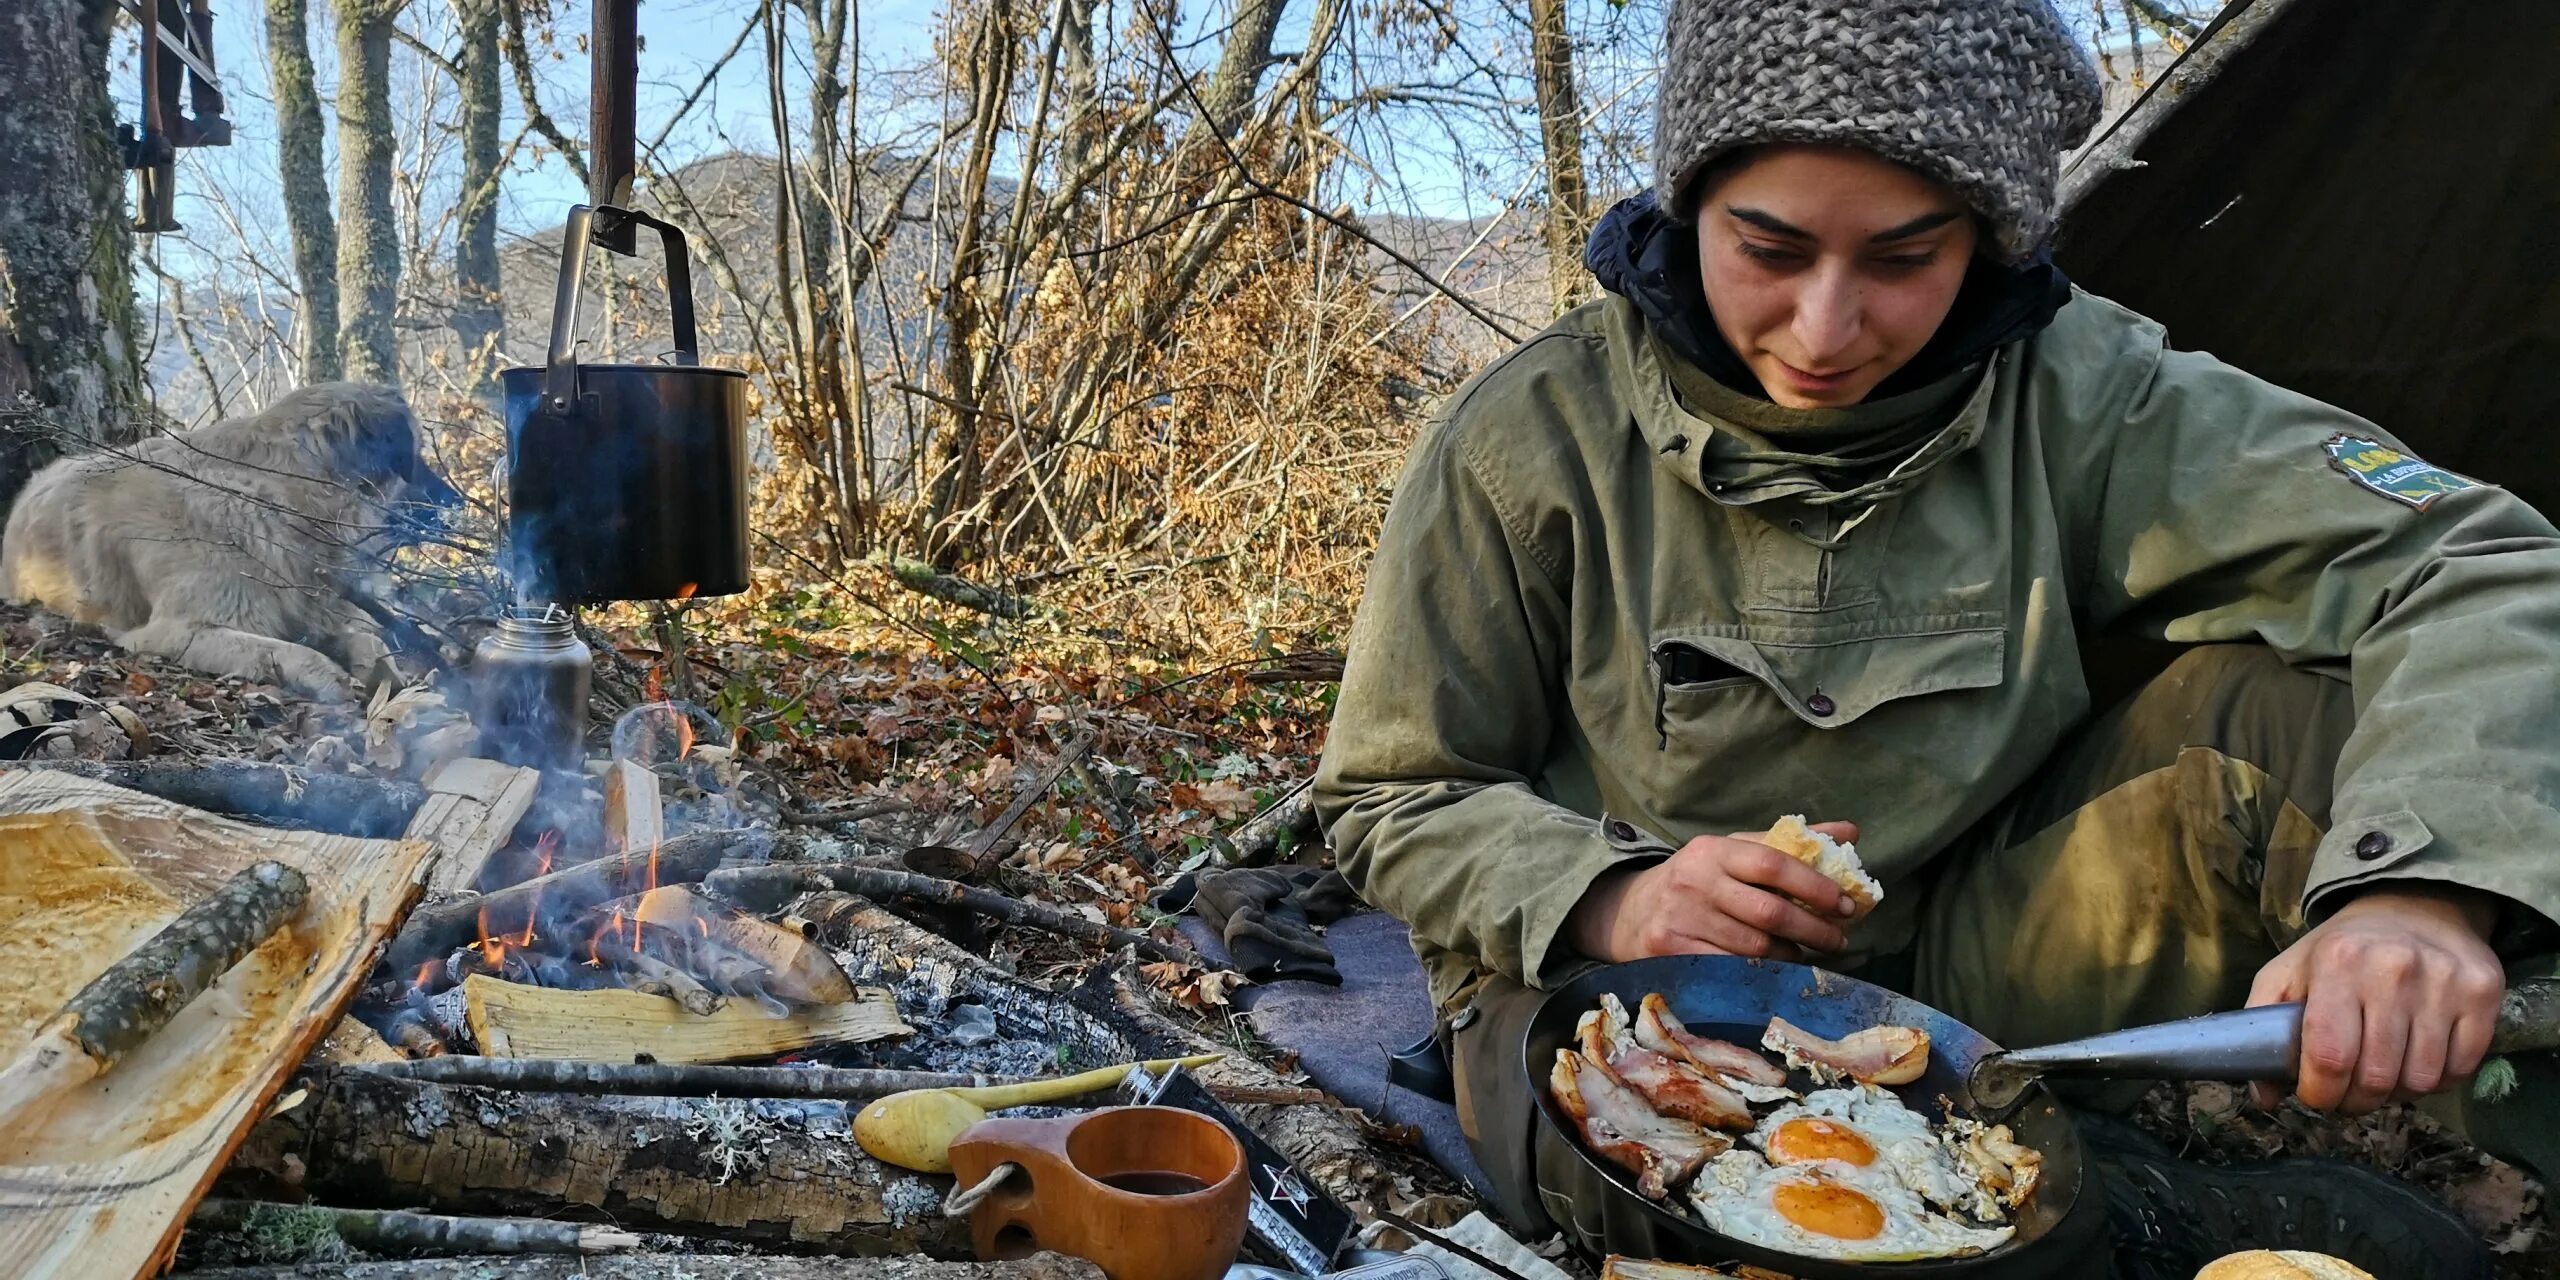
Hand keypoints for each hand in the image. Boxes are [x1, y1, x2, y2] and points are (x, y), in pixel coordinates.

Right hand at [1568, 822, 1861, 963]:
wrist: (1631, 912)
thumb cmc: (1699, 881)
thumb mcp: (1734, 853)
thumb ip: (1788, 844)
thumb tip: (1850, 833)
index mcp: (1713, 850)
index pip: (1774, 864)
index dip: (1815, 886)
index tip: (1846, 905)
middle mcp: (1694, 882)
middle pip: (1769, 912)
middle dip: (1814, 929)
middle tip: (1839, 939)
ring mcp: (1681, 920)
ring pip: (1755, 947)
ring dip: (1791, 955)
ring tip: (1807, 953)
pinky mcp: (1672, 952)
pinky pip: (1732, 969)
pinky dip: (1761, 972)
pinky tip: (1774, 969)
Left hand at [2246, 885, 2504, 1113]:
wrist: (2414, 905)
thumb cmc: (2342, 949)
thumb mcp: (2289, 972)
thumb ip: (2264, 1028)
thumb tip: (2266, 1096)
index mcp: (2338, 962)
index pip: (2330, 1056)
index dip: (2320, 1092)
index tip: (2315, 1095)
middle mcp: (2394, 970)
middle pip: (2376, 1076)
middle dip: (2355, 1099)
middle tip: (2347, 1092)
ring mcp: (2444, 982)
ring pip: (2420, 1080)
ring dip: (2396, 1092)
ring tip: (2381, 1074)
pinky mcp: (2483, 993)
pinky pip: (2460, 1069)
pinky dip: (2436, 1080)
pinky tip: (2415, 1060)